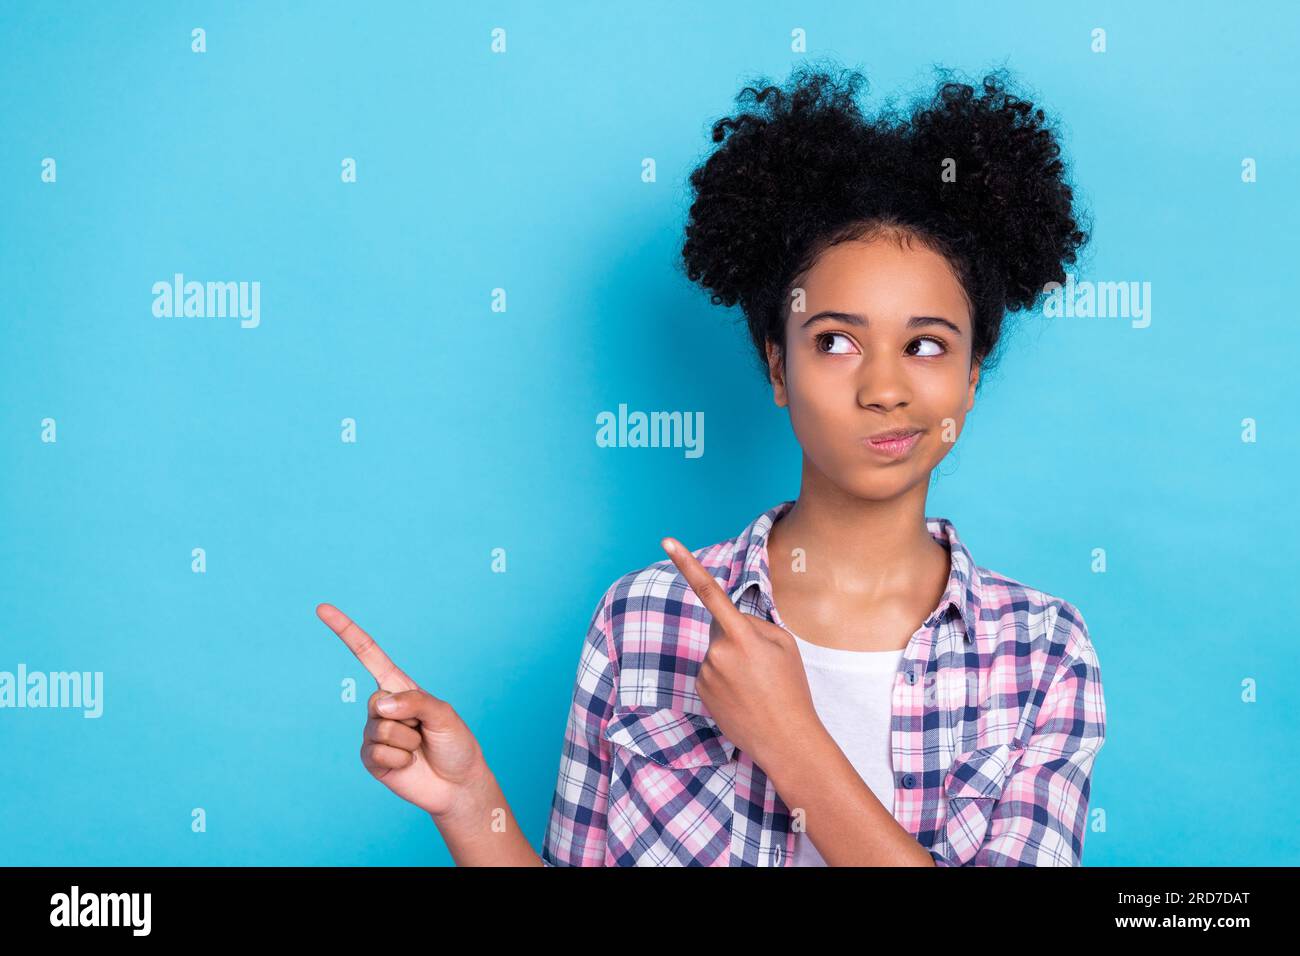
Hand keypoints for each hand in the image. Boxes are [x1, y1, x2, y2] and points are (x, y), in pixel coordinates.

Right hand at [316, 603, 486, 817]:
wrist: (457, 783)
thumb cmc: (455, 743)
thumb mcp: (443, 713)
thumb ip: (414, 701)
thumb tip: (379, 707)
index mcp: (399, 688)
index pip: (368, 655)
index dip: (346, 631)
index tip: (322, 608)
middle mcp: (383, 707)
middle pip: (376, 701)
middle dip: (407, 718)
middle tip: (424, 731)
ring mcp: (373, 733)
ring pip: (379, 729)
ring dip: (407, 741)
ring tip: (419, 748)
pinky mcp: (371, 759)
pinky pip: (377, 753)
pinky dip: (399, 759)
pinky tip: (408, 764)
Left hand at [659, 538, 821, 769]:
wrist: (785, 739)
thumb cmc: (790, 688)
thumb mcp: (784, 644)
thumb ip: (755, 624)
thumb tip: (732, 621)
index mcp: (740, 634)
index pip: (709, 591)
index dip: (687, 563)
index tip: (667, 541)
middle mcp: (717, 651)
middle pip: (720, 628)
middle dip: (737, 637)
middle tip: (762, 665)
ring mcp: (705, 673)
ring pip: (715, 652)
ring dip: (731, 661)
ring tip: (755, 685)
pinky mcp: (700, 691)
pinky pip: (710, 673)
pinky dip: (724, 679)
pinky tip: (743, 696)